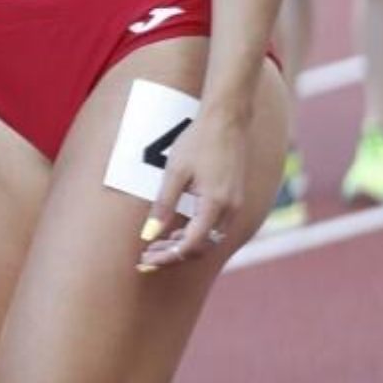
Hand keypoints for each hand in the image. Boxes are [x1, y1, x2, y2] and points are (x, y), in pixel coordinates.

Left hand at [137, 108, 244, 271]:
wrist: (227, 121)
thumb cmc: (197, 142)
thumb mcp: (175, 172)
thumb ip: (163, 205)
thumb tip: (148, 235)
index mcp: (214, 204)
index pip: (191, 245)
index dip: (168, 256)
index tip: (146, 261)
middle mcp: (230, 210)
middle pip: (202, 248)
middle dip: (173, 255)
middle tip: (147, 257)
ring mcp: (236, 206)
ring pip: (210, 241)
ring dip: (184, 247)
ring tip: (157, 246)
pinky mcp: (235, 200)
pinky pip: (216, 229)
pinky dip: (197, 236)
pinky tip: (177, 232)